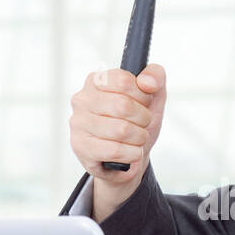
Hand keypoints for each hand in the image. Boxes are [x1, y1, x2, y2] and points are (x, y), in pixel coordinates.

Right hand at [68, 63, 166, 219]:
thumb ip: (155, 77)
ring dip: (139, 138)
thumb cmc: (136, 123)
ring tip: (136, 139)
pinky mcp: (80, 147)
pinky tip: (131, 152)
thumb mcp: (152, 97)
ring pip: (121, 130)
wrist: (128, 157)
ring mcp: (78, 123)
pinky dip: (132, 154)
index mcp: (97, 81)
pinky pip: (115, 150)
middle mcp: (82, 99)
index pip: (123, 81)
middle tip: (142, 124)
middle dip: (143, 119)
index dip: (142, 95)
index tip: (143, 103)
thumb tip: (147, 82)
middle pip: (123, 106)